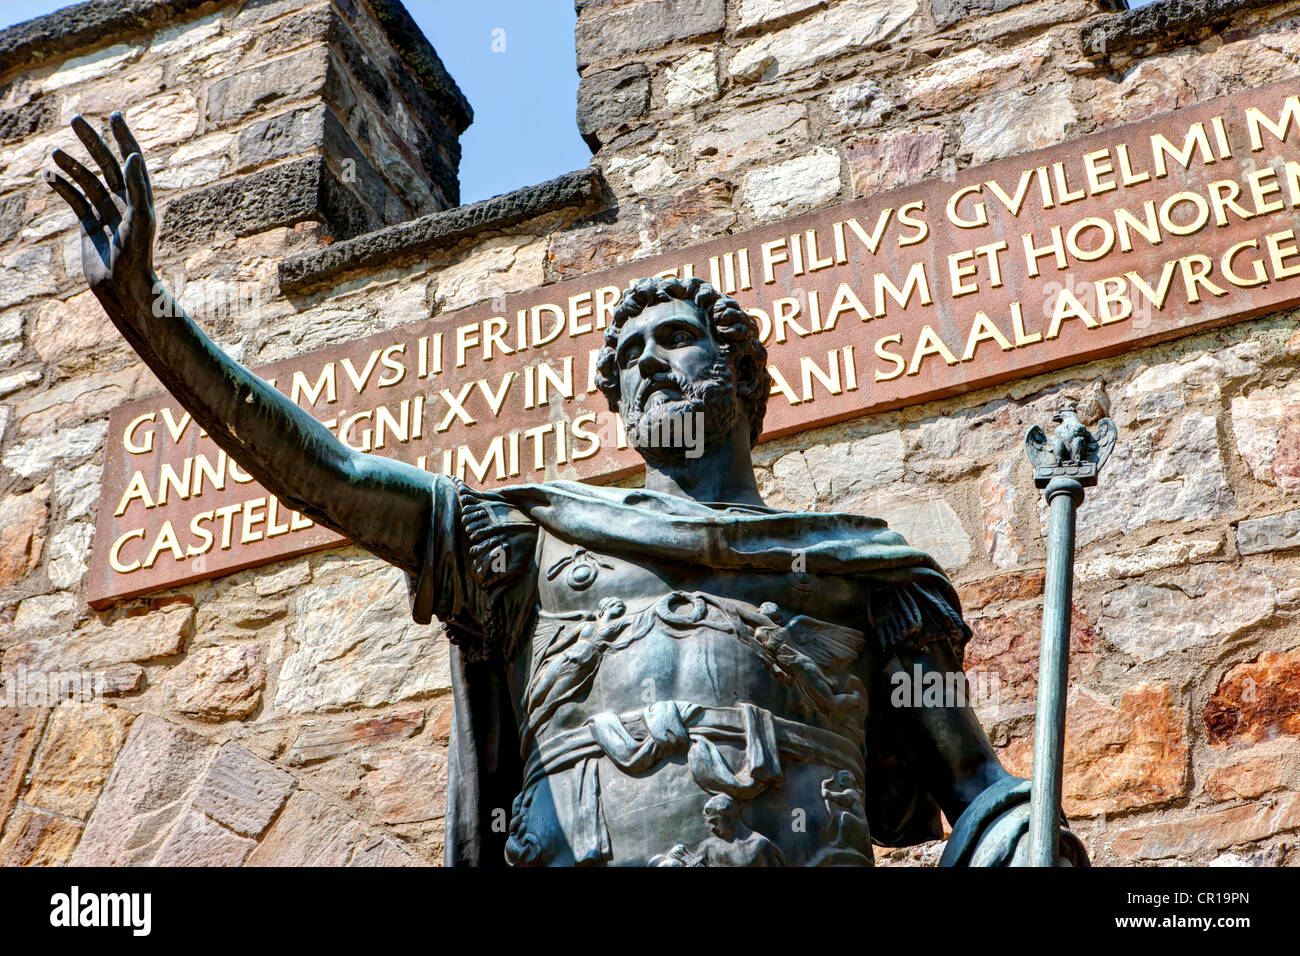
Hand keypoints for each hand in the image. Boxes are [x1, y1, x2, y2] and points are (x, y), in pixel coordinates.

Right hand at [44, 112, 155, 304]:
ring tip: (54, 152)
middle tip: (75, 118)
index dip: (124, 137)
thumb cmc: (136, 256)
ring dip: (71, 164)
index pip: (132, 159)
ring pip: (86, 180)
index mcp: (140, 198)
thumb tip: (132, 156)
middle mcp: (124, 202)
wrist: (123, 287)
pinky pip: (74, 200)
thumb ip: (138, 189)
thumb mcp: (139, 220)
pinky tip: (49, 176)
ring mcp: (106, 212)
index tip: (114, 115)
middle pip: (106, 164)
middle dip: (91, 141)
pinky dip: (62, 187)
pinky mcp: (90, 225)